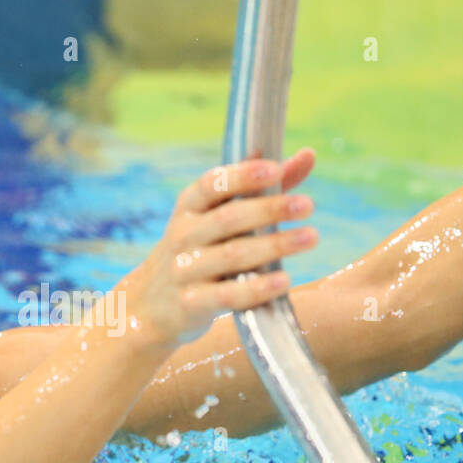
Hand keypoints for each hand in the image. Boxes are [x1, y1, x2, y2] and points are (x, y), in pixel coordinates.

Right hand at [118, 149, 317, 350]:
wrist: (151, 306)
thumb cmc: (198, 252)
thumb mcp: (216, 217)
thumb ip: (261, 188)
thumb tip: (307, 156)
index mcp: (189, 207)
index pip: (213, 183)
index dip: (243, 174)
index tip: (276, 169)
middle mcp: (183, 235)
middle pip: (229, 218)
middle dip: (270, 209)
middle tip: (307, 205)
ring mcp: (185, 270)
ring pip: (233, 255)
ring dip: (275, 245)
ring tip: (311, 237)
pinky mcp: (191, 303)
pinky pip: (228, 295)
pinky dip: (258, 288)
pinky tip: (285, 279)